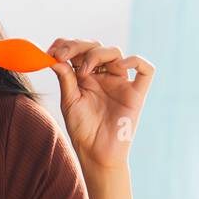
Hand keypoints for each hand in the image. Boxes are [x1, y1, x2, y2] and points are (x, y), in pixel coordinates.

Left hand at [47, 38, 154, 170]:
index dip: (67, 45)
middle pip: (96, 46)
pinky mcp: (136, 93)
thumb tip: (55, 56)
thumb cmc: (82, 129)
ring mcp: (121, 83)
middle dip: (77, 46)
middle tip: (61, 55)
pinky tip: (119, 66)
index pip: (80, 50)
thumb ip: (65, 78)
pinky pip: (146, 70)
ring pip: (115, 53)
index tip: (52, 50)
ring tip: (83, 71)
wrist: (96, 153)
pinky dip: (136, 61)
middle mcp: (104, 76)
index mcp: (87, 76)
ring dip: (96, 55)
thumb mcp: (69, 101)